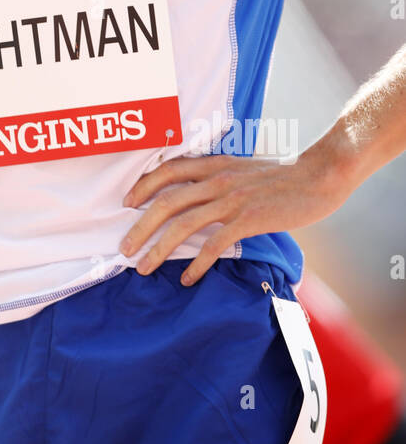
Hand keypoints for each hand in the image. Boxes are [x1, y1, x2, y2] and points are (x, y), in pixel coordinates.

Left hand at [118, 150, 348, 285]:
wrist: (319, 176)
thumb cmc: (283, 175)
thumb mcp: (243, 168)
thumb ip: (219, 177)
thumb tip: (198, 195)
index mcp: (214, 164)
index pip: (167, 170)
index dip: (143, 185)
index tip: (126, 203)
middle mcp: (217, 179)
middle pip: (166, 202)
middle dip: (140, 227)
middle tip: (123, 248)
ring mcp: (232, 199)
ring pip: (184, 225)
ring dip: (159, 248)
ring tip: (143, 267)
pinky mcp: (249, 219)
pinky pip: (215, 244)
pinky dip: (198, 263)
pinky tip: (188, 279)